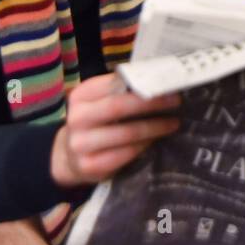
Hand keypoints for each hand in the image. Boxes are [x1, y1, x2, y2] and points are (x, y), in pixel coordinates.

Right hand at [50, 75, 180, 188]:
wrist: (68, 157)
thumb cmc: (93, 123)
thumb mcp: (98, 102)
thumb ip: (119, 91)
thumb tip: (157, 79)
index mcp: (80, 96)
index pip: (114, 84)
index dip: (141, 82)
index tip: (165, 81)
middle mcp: (77, 118)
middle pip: (118, 106)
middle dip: (151, 102)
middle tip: (175, 100)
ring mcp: (81, 144)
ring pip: (127, 133)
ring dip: (155, 127)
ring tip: (173, 123)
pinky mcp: (90, 165)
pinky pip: (126, 154)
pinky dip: (145, 145)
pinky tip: (157, 140)